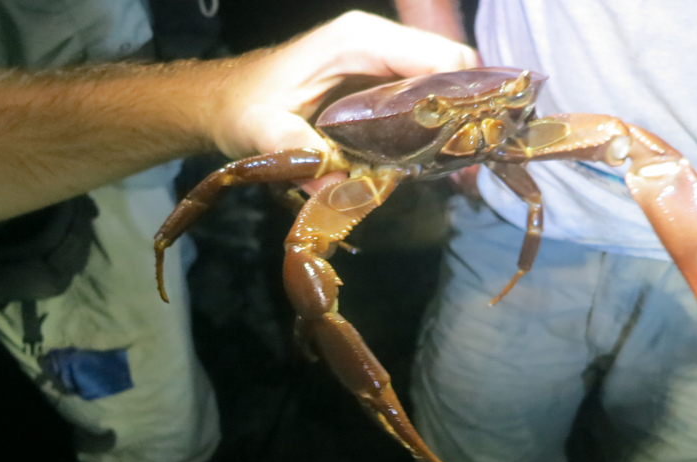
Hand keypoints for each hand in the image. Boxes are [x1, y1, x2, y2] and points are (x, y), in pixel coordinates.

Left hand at [210, 10, 477, 158]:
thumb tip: (332, 186)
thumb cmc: (242, 105)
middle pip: (453, 67)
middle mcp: (379, 41)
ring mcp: (383, 58)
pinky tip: (435, 157)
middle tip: (468, 162)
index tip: (471, 144)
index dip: (466, 97)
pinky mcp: (382, 78)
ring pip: (445, 80)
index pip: (440, 57)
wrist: (225, 100)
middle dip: (468, 112)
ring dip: (456, 120)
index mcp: (359, 40)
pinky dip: (437, 122)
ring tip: (459, 164)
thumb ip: (293, 150)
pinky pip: (426, 92)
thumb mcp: (259, 129)